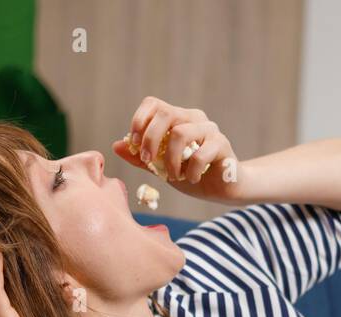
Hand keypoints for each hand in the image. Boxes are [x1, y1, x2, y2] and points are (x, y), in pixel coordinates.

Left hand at [112, 97, 243, 203]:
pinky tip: (190, 180)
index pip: (153, 104)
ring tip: (173, 176)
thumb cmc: (192, 175)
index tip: (135, 145)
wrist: (223, 189)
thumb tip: (117, 145)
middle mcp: (194, 118)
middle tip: (148, 162)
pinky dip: (189, 171)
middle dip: (151, 139)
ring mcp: (209, 129)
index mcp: (178, 118)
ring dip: (171, 160)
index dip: (139, 121)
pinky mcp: (222, 145)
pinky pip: (200, 154)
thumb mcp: (161, 168)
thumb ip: (141, 158)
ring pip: (181, 133)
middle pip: (166, 113)